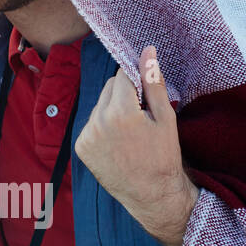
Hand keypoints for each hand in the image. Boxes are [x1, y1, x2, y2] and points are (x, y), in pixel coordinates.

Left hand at [73, 45, 199, 245]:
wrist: (153, 195)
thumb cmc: (164, 156)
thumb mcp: (165, 117)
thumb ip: (153, 81)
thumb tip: (147, 51)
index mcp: (120, 112)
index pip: (122, 76)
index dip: (136, 80)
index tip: (145, 90)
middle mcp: (98, 122)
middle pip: (108, 89)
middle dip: (124, 95)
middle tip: (141, 116)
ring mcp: (86, 136)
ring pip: (99, 106)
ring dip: (113, 110)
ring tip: (130, 132)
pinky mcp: (81, 147)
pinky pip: (91, 124)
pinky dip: (103, 127)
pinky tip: (118, 142)